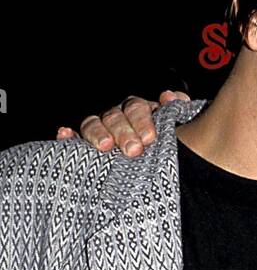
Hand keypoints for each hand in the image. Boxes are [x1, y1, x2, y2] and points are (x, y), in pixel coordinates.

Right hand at [55, 91, 188, 155]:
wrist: (164, 172)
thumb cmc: (171, 149)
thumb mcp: (179, 131)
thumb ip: (178, 112)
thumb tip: (170, 97)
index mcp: (139, 113)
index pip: (136, 108)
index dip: (142, 121)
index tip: (150, 138)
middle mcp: (118, 119)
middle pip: (114, 117)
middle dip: (124, 132)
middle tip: (134, 151)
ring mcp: (100, 132)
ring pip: (92, 124)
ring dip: (98, 134)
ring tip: (106, 147)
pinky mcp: (85, 148)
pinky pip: (73, 139)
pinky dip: (67, 136)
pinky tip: (64, 133)